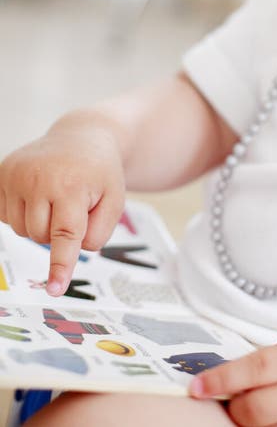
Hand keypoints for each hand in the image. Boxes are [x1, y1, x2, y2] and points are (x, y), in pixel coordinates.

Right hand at [0, 117, 124, 294]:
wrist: (83, 137)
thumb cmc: (100, 172)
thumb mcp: (114, 201)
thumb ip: (99, 233)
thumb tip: (70, 253)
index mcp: (71, 185)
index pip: (65, 235)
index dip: (61, 265)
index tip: (55, 289)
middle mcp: (39, 178)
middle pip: (40, 236)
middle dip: (57, 232)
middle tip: (73, 205)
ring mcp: (17, 174)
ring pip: (22, 229)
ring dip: (40, 223)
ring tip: (57, 196)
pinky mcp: (3, 172)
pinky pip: (6, 215)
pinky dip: (23, 212)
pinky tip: (39, 193)